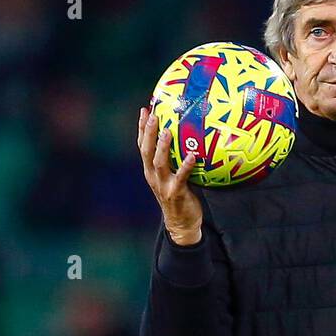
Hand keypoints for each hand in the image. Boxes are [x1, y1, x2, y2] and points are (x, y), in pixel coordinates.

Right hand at [137, 107, 202, 245]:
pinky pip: (181, 177)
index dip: (142, 128)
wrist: (181, 225)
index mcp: (150, 171)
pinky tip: (193, 156)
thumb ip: (173, 160)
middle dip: (148, 133)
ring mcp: (163, 185)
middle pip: (146, 151)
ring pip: (159, 163)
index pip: (142, 146)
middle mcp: (153, 177)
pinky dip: (186, 166)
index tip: (144, 110)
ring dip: (162, 147)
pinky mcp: (176, 193)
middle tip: (152, 115)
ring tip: (166, 131)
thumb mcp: (171, 177)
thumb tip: (185, 139)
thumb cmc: (179, 196)